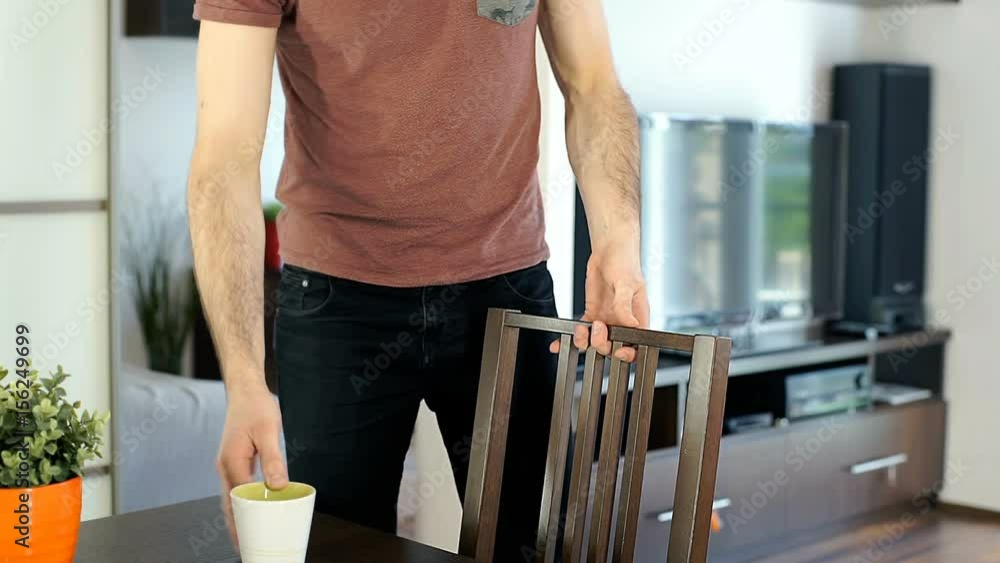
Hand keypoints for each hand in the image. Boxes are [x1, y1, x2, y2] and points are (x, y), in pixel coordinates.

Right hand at [216, 382, 288, 549]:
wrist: (245, 389)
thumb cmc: (256, 407)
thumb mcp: (268, 431)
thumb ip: (273, 459)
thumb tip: (278, 486)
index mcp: (231, 462)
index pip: (237, 500)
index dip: (244, 521)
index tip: (251, 539)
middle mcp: (225, 466)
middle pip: (229, 504)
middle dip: (237, 526)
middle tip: (247, 547)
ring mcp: (228, 464)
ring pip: (231, 497)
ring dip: (238, 516)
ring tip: (248, 537)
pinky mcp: (234, 461)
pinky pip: (237, 487)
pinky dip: (242, 502)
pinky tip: (253, 510)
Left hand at [551, 233, 649, 360]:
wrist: (609, 250)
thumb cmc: (626, 262)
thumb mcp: (627, 283)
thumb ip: (625, 306)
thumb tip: (632, 324)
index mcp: (637, 317)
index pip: (637, 344)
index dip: (629, 353)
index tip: (619, 350)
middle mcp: (622, 322)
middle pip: (612, 346)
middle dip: (602, 342)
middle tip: (597, 327)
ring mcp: (606, 319)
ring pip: (594, 342)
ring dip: (584, 341)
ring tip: (580, 330)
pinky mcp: (592, 313)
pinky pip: (582, 331)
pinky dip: (570, 337)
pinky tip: (558, 343)